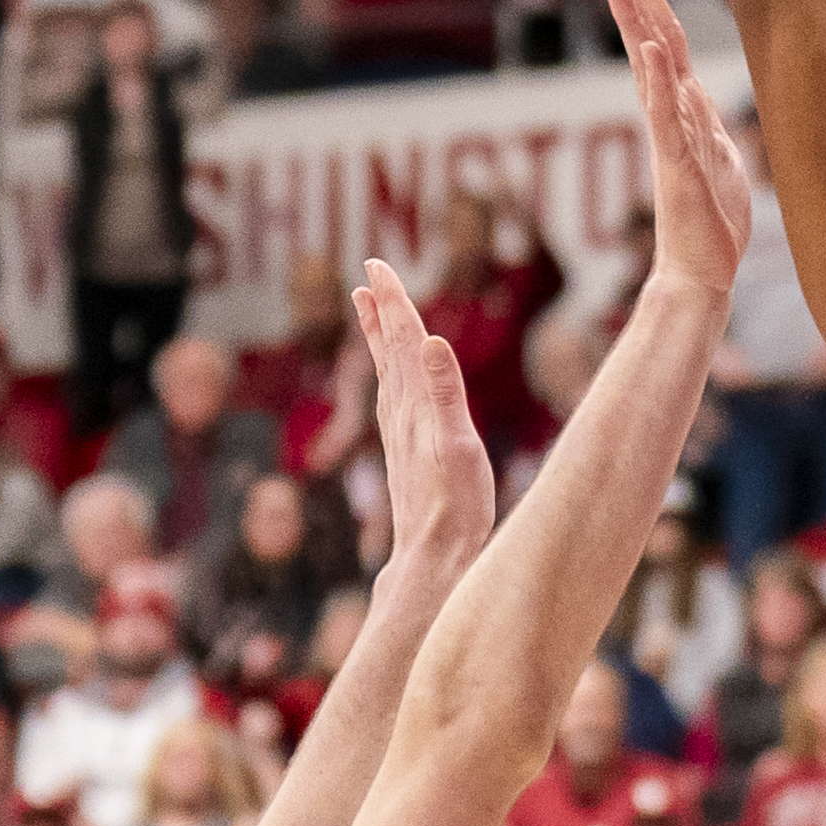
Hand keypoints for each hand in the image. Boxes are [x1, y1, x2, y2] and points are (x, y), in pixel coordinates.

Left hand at [355, 261, 495, 575]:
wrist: (433, 558)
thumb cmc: (454, 507)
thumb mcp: (459, 445)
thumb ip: (446, 392)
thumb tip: (428, 340)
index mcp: (417, 405)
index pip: (402, 342)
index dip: (392, 303)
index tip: (376, 267)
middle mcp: (404, 416)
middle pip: (388, 353)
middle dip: (381, 312)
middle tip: (367, 278)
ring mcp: (403, 436)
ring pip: (388, 375)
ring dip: (379, 340)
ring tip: (367, 313)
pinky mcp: (407, 454)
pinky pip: (395, 401)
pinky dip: (390, 377)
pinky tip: (390, 383)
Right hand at [593, 0, 751, 300]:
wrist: (702, 273)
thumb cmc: (709, 221)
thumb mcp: (717, 156)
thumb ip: (702, 121)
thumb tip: (693, 90)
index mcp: (682, 112)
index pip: (660, 45)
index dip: (645, 4)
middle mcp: (669, 117)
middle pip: (647, 43)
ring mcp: (670, 138)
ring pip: (649, 68)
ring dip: (634, 22)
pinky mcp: (677, 164)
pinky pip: (666, 115)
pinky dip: (657, 80)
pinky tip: (647, 48)